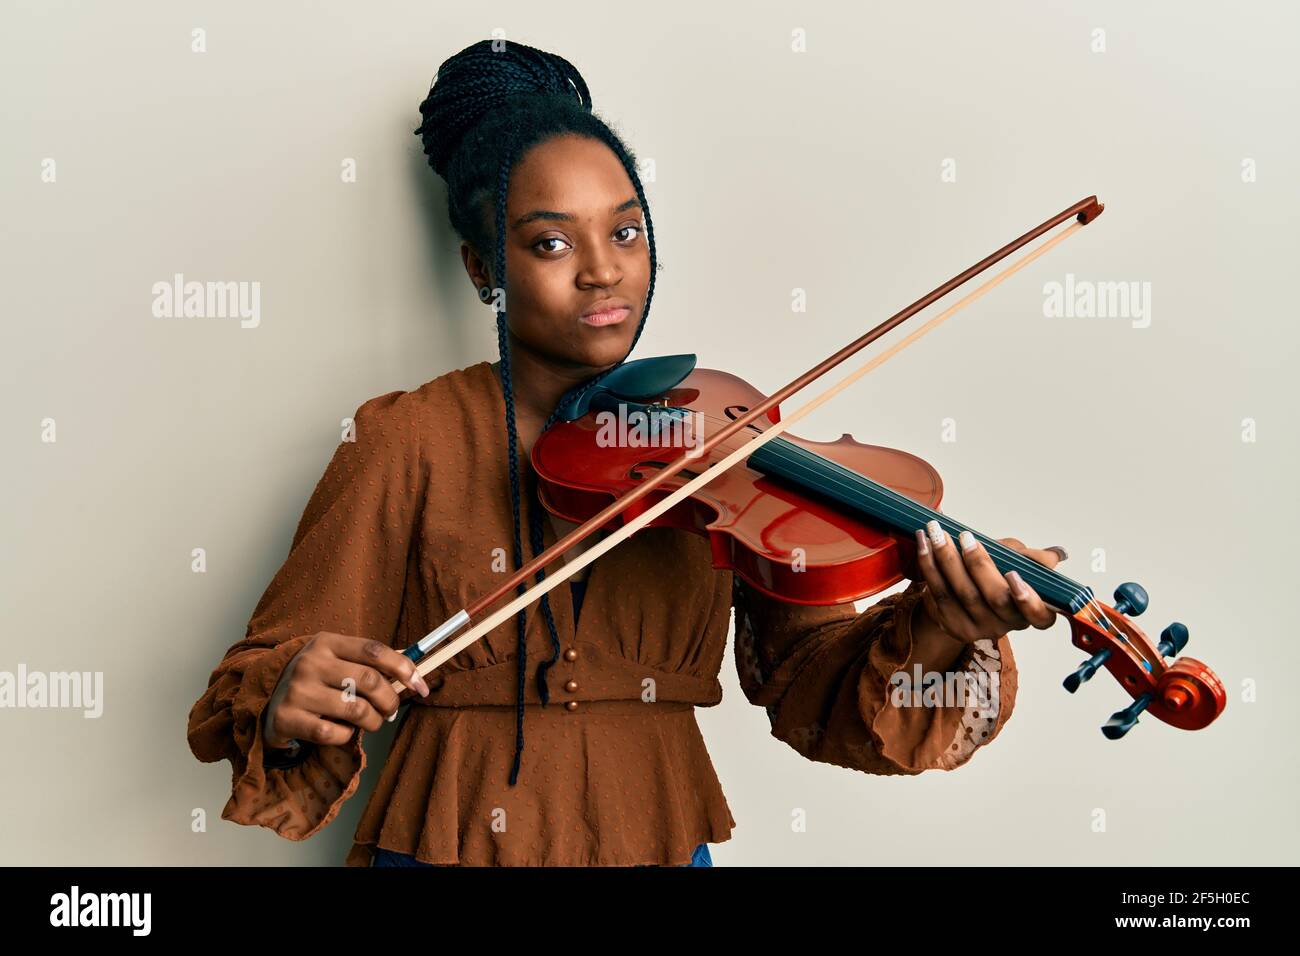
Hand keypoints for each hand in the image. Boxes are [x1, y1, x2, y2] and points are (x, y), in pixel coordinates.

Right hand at [262, 632, 429, 749]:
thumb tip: (415, 666)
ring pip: (356, 709)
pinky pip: (334, 733)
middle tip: (390, 710)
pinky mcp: (287, 718)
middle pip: (369, 681)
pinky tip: (342, 731)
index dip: (403, 667)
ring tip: (371, 722)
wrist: (267, 704)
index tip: (419, 684)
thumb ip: (372, 662)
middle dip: (390, 700)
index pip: (374, 650)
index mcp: (326, 643)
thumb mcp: (338, 661)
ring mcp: (297, 690)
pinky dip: (347, 736)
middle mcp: (310, 662)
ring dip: (373, 721)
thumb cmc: (315, 682)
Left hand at [912, 520, 1064, 644]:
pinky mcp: (951, 623)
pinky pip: (939, 592)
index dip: (1029, 599)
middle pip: (995, 598)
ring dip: (947, 559)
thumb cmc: (993, 575)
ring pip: (962, 593)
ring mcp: (977, 627)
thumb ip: (1033, 559)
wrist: (958, 592)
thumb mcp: (1016, 563)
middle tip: (966, 537)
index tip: (1014, 575)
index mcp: (1029, 612)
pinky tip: (924, 543)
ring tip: (937, 532)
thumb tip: (1056, 555)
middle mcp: (1005, 624)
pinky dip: (929, 565)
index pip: (1040, 616)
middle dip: (979, 564)